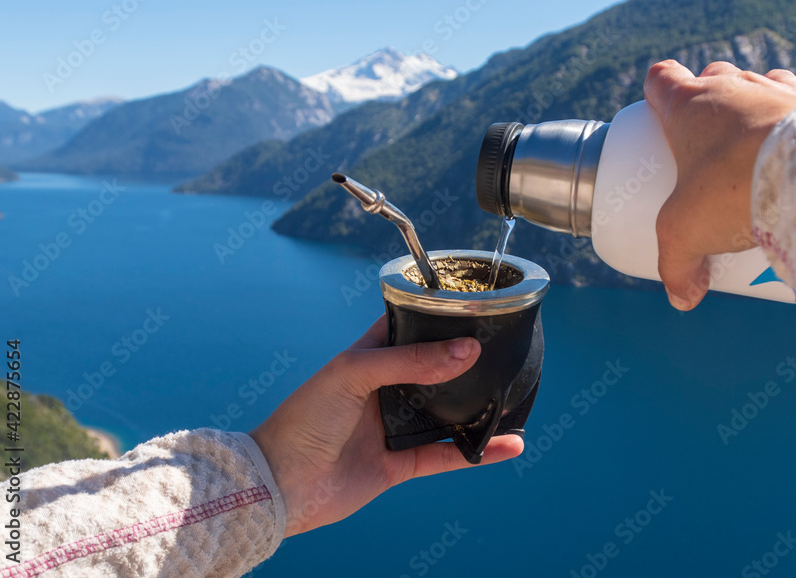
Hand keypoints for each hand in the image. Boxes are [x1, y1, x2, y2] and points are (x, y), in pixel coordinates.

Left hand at [249, 316, 523, 536]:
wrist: (280, 484)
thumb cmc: (304, 419)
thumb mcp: (354, 374)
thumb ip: (411, 360)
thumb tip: (467, 351)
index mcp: (370, 357)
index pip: (409, 328)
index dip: (439, 318)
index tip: (476, 310)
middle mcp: (386, 388)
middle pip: (437, 370)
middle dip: (468, 364)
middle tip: (505, 353)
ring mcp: (395, 425)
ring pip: (448, 413)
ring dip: (479, 408)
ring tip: (515, 396)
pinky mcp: (402, 462)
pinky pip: (448, 454)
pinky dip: (478, 451)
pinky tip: (508, 444)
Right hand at [643, 60, 795, 309]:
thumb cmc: (735, 189)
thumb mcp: (687, 232)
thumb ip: (677, 265)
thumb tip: (682, 298)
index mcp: (690, 105)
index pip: (661, 78)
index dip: (657, 94)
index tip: (660, 118)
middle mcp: (737, 86)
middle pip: (715, 76)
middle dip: (712, 99)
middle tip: (712, 141)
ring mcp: (784, 89)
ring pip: (767, 81)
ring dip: (762, 103)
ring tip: (764, 144)